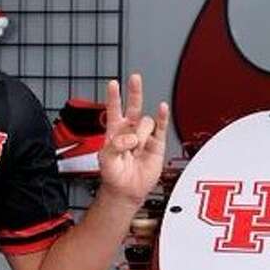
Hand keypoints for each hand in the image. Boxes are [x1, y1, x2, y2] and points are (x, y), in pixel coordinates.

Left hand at [97, 74, 169, 206]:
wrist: (126, 191)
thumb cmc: (113, 175)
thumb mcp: (106, 159)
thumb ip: (115, 145)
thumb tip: (131, 137)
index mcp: (115, 131)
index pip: (114, 110)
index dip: (113, 96)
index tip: (113, 83)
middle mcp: (129, 131)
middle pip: (133, 106)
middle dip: (134, 92)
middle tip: (135, 78)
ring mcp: (143, 136)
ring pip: (145, 122)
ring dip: (140, 133)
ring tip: (136, 148)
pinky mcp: (156, 144)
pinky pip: (161, 128)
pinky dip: (163, 117)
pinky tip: (162, 108)